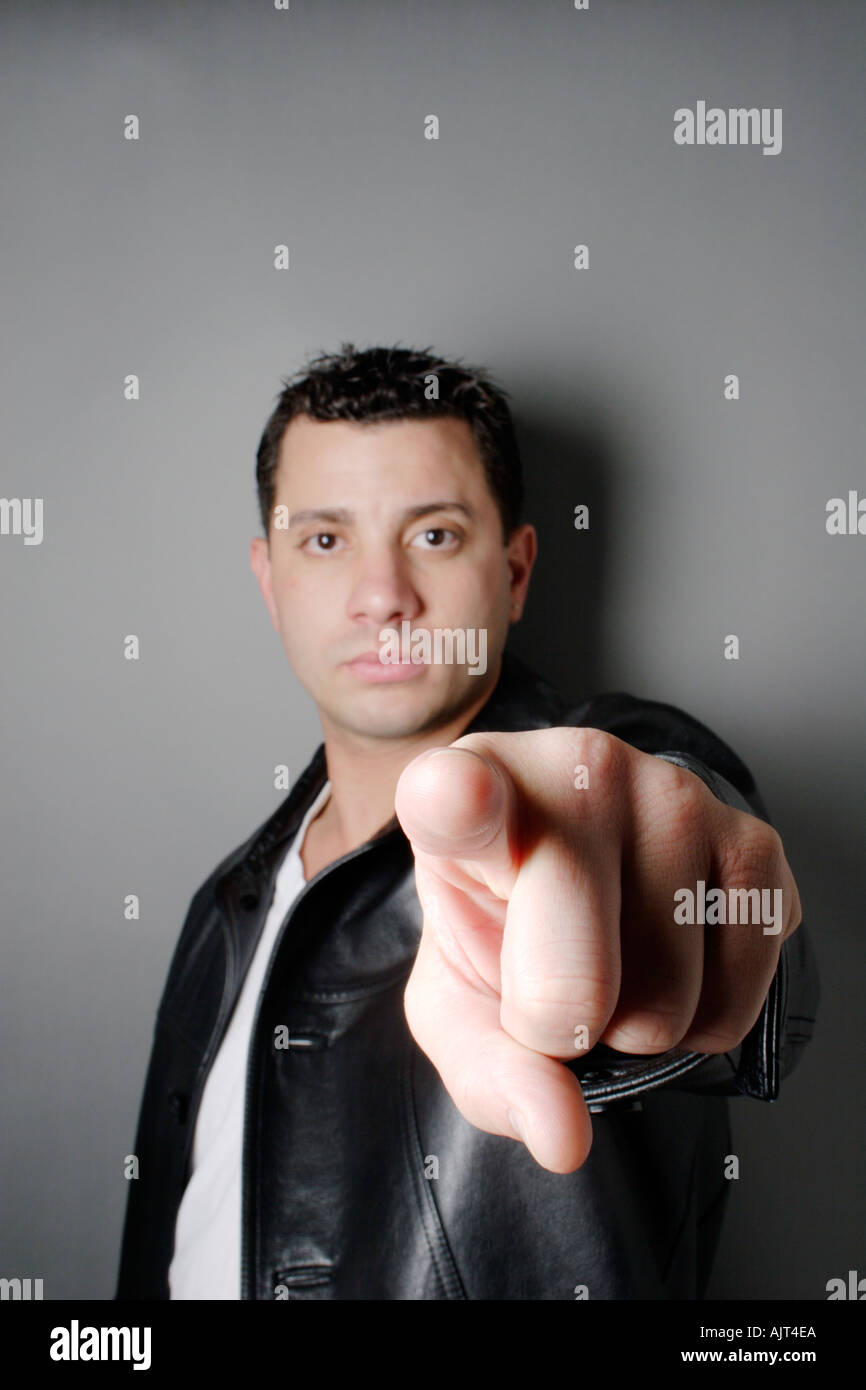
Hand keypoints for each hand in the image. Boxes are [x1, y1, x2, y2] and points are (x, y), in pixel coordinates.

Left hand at [393, 727, 802, 1173]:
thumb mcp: (458, 1006)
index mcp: (466, 798)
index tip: (455, 797)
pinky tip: (671, 965)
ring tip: (614, 962)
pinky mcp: (753, 837)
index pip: (456, 796)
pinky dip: (706, 1020)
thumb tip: (562, 1132)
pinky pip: (740, 991)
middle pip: (575, 979)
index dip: (455, 803)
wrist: (579, 887)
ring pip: (668, 994)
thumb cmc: (504, 933)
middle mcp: (577, 771)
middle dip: (567, 1028)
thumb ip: (490, 1072)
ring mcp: (674, 795)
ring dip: (641, 1022)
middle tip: (552, 982)